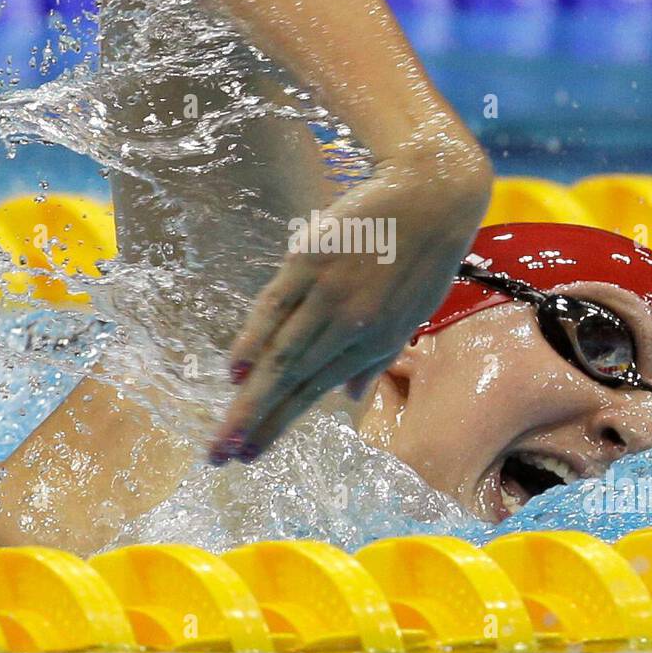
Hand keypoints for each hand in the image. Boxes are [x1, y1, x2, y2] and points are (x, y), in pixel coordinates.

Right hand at [210, 142, 490, 462]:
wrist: (431, 195)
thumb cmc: (424, 256)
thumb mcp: (412, 313)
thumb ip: (377, 357)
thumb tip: (349, 398)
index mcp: (375, 342)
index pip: (315, 392)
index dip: (281, 424)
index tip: (250, 453)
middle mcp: (350, 326)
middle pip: (292, 381)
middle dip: (256, 423)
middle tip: (221, 457)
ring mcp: (328, 293)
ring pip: (281, 354)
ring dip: (250, 397)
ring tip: (223, 431)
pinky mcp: (310, 260)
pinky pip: (274, 306)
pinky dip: (252, 338)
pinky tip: (233, 367)